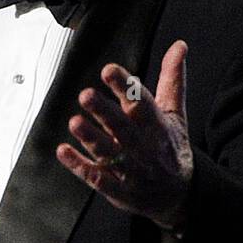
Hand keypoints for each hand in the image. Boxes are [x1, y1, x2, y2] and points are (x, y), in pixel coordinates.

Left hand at [56, 39, 193, 229]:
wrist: (178, 197)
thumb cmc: (170, 148)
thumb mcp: (175, 115)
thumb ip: (172, 80)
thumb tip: (179, 46)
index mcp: (157, 126)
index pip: (141, 102)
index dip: (124, 86)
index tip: (109, 70)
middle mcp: (143, 147)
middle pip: (122, 127)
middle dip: (104, 112)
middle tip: (85, 94)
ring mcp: (130, 170)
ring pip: (109, 153)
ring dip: (90, 137)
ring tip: (74, 122)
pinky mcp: (117, 189)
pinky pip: (96, 177)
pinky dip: (79, 165)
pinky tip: (63, 151)